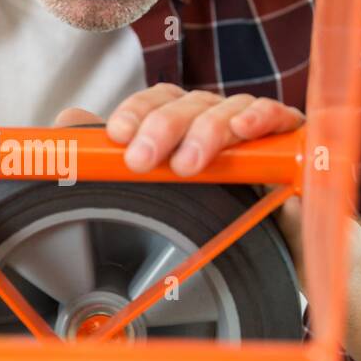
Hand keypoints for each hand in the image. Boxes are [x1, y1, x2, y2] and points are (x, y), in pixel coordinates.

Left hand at [53, 85, 307, 276]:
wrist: (275, 259)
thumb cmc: (212, 219)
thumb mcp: (154, 194)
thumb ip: (109, 159)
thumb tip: (66, 123)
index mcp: (185, 125)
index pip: (159, 101)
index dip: (137, 111)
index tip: (117, 135)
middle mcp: (218, 121)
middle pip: (190, 104)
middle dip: (162, 127)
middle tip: (141, 160)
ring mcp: (256, 131)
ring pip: (229, 109)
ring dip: (206, 131)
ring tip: (187, 164)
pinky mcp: (294, 143)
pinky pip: (280, 117)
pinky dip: (261, 118)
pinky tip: (244, 130)